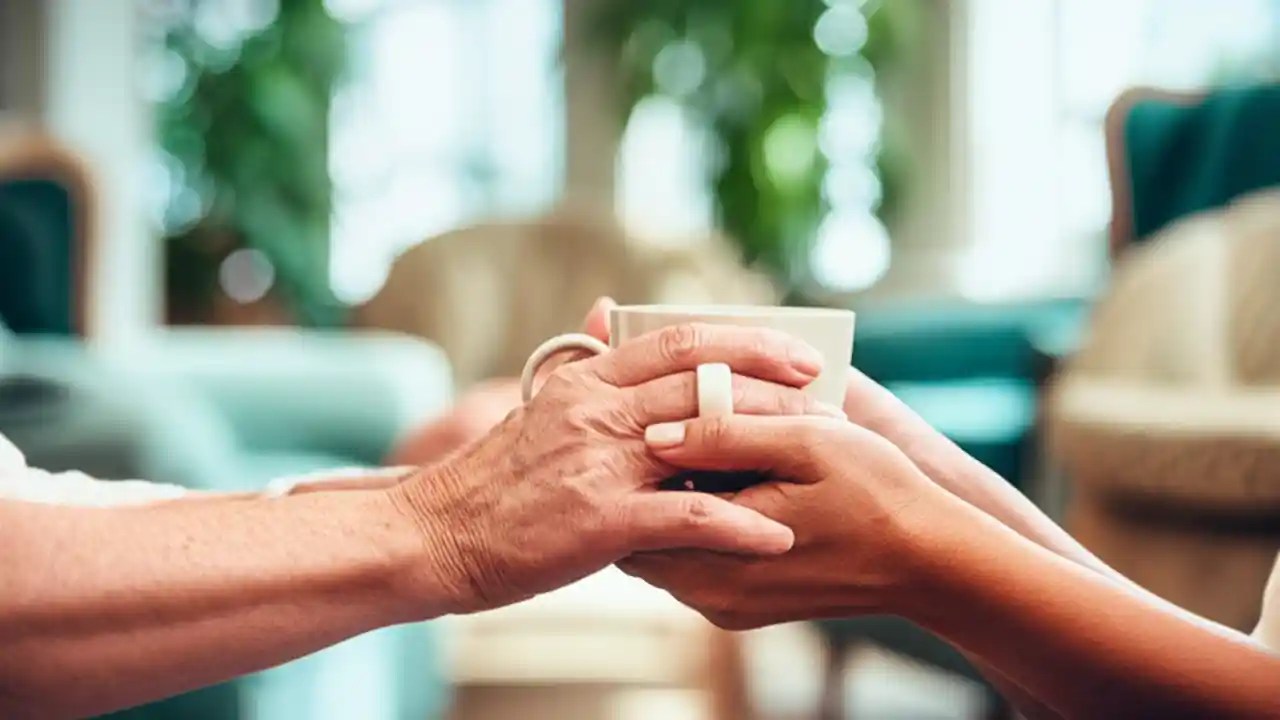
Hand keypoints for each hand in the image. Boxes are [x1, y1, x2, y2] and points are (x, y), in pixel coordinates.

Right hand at [389, 322, 846, 612]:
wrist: (434, 535)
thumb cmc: (492, 477)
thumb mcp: (537, 402)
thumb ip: (583, 358)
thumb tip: (608, 307)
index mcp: (586, 380)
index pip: (680, 340)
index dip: (747, 340)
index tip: (798, 352)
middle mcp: (598, 411)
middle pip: (707, 381)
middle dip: (777, 386)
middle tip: (829, 398)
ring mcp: (600, 464)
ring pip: (706, 436)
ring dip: (773, 443)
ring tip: (823, 455)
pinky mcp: (600, 521)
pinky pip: (687, 517)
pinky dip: (739, 526)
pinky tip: (778, 537)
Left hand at [618, 414, 947, 629]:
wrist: (929, 558)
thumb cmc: (876, 491)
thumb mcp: (806, 441)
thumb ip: (727, 434)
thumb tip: (655, 432)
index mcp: (719, 552)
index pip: (635, 507)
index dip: (635, 456)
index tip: (652, 414)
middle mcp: (709, 592)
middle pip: (641, 531)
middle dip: (649, 481)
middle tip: (672, 428)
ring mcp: (723, 605)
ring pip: (664, 546)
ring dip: (673, 501)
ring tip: (703, 453)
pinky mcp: (740, 606)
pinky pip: (693, 561)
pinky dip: (698, 523)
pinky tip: (728, 486)